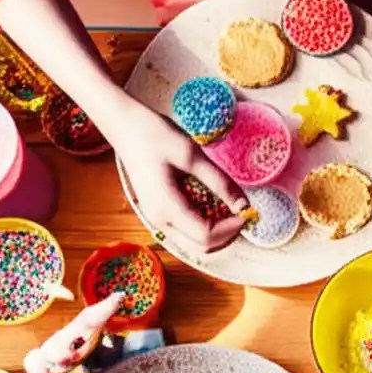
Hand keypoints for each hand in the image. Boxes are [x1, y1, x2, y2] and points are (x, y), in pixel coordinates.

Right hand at [113, 102, 248, 252]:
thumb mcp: (192, 155)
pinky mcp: (158, 212)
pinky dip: (205, 224)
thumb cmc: (154, 135)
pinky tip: (214, 204)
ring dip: (217, 232)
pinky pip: (186, 229)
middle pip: (201, 247)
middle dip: (226, 234)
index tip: (248, 210)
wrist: (124, 126)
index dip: (232, 228)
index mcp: (166, 208)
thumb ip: (219, 182)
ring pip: (194, 242)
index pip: (206, 236)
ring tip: (231, 208)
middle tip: (242, 212)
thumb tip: (244, 205)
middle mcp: (159, 221)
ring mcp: (157, 218)